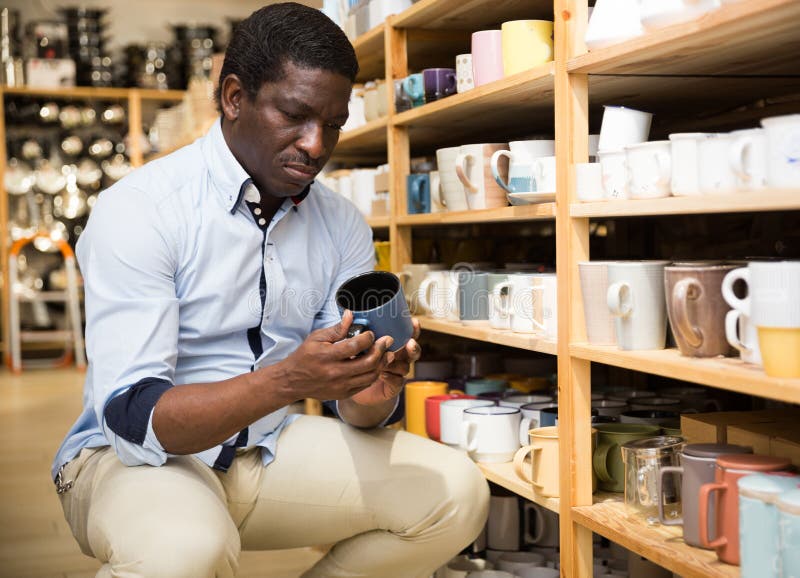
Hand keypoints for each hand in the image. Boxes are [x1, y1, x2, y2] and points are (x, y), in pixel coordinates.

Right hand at [276, 310, 393, 401]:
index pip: (355, 346)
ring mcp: (341, 385)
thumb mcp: (317, 338)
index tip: (371, 333)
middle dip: (381, 350)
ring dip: (381, 363)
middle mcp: (335, 372)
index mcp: (327, 356)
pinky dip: (373, 374)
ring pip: (370, 376)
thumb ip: (336, 329)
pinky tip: (376, 365)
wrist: (293, 381)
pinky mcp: (344, 393)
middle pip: (368, 363)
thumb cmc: (305, 356)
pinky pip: (365, 385)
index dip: (368, 338)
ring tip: (386, 353)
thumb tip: (350, 314)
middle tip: (387, 340)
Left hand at [350, 317, 421, 406]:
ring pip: (405, 367)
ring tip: (387, 359)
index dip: (413, 329)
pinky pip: (398, 382)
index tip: (413, 321)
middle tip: (409, 343)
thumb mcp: (354, 344)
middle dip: (413, 346)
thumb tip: (348, 314)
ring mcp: (397, 372)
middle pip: (413, 351)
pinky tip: (383, 374)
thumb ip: (354, 330)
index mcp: (393, 344)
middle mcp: (398, 358)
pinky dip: (392, 377)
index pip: (408, 335)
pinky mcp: (392, 386)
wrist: (353, 386)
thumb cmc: (355, 360)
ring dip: (397, 363)